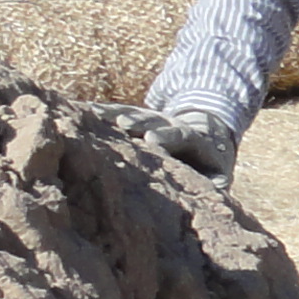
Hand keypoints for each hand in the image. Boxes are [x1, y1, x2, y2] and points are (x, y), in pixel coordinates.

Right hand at [95, 103, 239, 187]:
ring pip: (132, 113)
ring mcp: (151, 119)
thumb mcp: (217, 174)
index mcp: (193, 139)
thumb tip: (219, 187)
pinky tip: (79, 112)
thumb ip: (215, 181)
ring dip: (113, 115)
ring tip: (92, 115)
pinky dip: (98, 114)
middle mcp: (171, 125)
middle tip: (122, 125)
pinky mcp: (134, 117)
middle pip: (155, 121)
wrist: (206, 137)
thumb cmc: (209, 167)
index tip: (151, 140)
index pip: (182, 136)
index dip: (167, 137)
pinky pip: (115, 112)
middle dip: (139, 122)